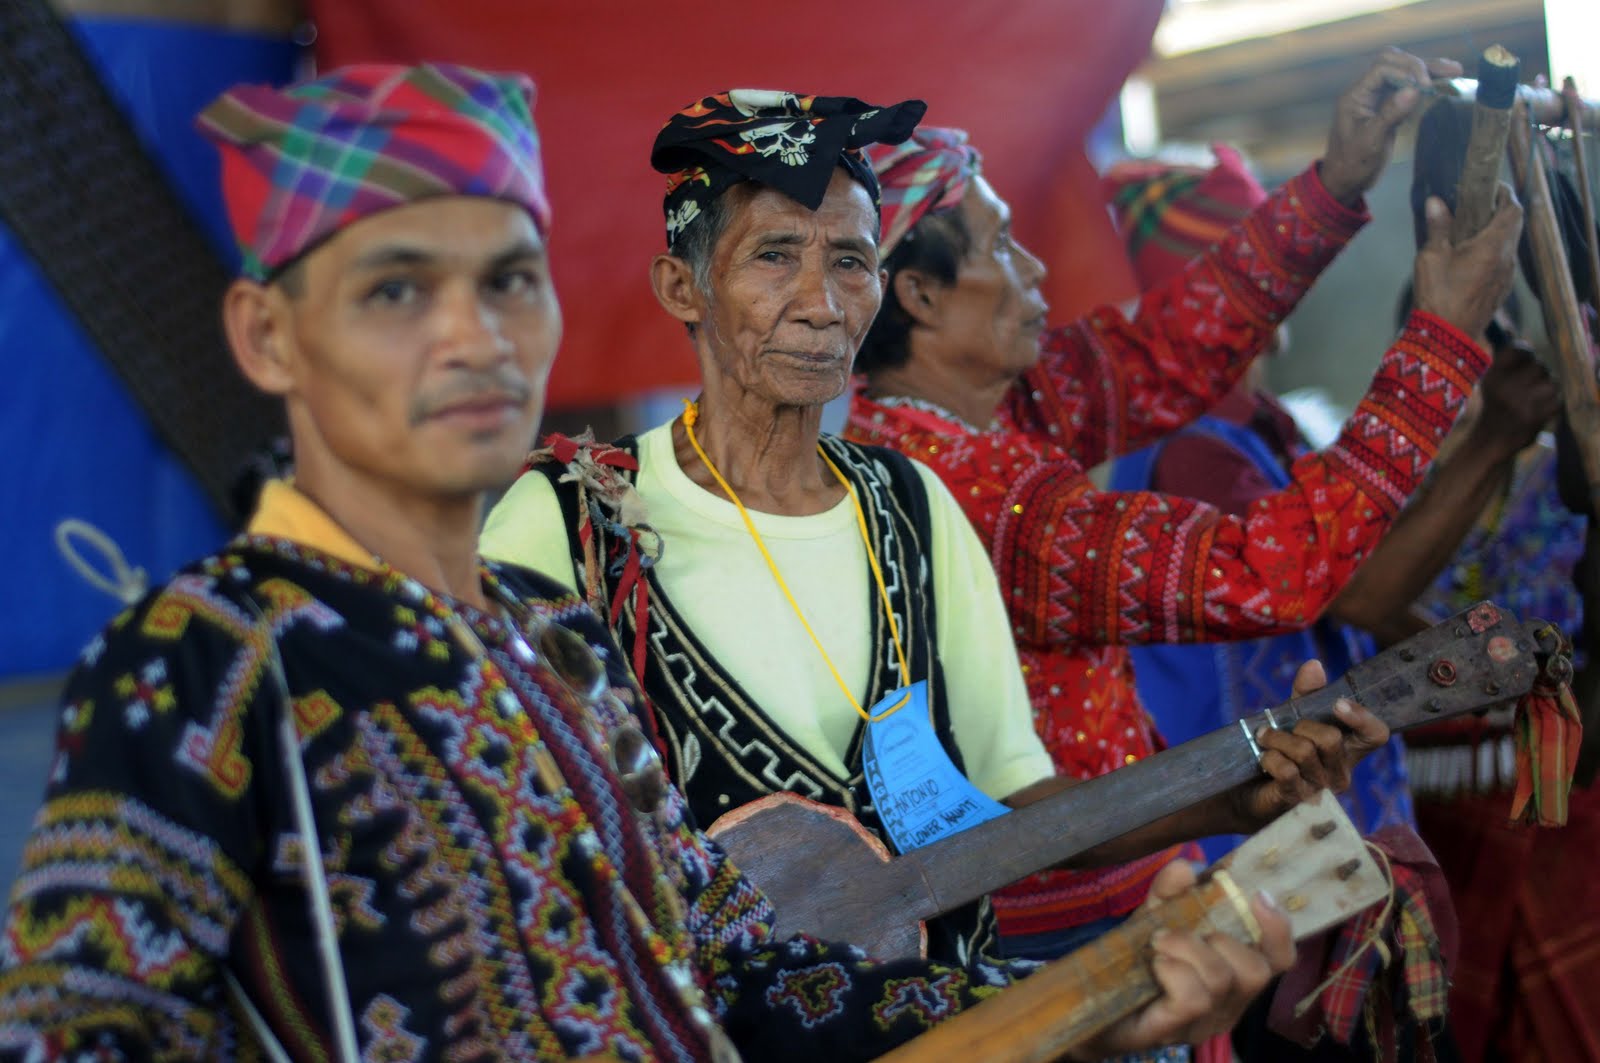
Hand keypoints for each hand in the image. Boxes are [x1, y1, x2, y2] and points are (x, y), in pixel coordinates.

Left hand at [1071, 861, 1293, 1057]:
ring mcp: (1205, 1023)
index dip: (1279, 928)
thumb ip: (1170, 892)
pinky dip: (1174, 971)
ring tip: (1158, 943)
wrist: (1089, 1003)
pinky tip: (1156, 966)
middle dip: (1221, 938)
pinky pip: (1193, 999)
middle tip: (1179, 931)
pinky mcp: (1175, 1031)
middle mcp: (1229, 1004)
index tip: (1258, 896)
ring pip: (1221, 980)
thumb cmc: (1134, 963)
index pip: (1279, 960)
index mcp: (1234, 975)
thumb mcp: (1154, 918)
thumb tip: (1188, 867)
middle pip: (1257, 971)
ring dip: (1187, 948)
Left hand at [1231, 660, 1390, 829]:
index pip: (1375, 735)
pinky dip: (1270, 758)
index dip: (1364, 718)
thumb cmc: (1278, 752)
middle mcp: (1341, 772)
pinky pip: (1287, 771)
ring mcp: (1320, 789)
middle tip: (1279, 728)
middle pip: (1332, 739)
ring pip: (1304, 752)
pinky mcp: (1297, 801)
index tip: (1338, 703)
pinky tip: (1263, 759)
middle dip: (1300, 726)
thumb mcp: (1292, 719)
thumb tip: (1314, 665)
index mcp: (1347, 750)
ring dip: (1276, 738)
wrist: (1246, 791)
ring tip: (1263, 739)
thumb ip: (1305, 694)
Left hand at [1321, 48, 1462, 205]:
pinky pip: (1408, 88)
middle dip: (1419, 65)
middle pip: (1393, 62)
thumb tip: (1414, 90)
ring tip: (1455, 71)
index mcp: (1355, 96)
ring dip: (1427, 70)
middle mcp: (1366, 92)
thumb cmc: (1352, 164)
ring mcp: (1378, 98)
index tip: (1425, 86)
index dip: (1406, 71)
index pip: (1382, 68)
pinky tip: (1446, 82)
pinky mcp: (1389, 107)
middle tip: (1445, 74)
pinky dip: (1425, 84)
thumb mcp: (1370, 142)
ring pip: (1403, 73)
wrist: (1346, 181)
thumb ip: (1390, 115)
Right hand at [1413, 186, 1522, 341]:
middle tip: (1476, 207)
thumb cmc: (1438, 294)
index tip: (1488, 188)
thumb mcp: (1431, 257)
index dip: (1504, 194)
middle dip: (1500, 212)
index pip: (1513, 209)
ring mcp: (1507, 277)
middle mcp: (1508, 258)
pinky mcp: (1501, 290)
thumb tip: (1436, 201)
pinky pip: (1503, 262)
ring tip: (1471, 232)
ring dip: (1497, 233)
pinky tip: (1472, 258)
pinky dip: (1493, 251)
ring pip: (1509, 245)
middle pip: (1514, 225)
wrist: (1447, 338)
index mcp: (1494, 245)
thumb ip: (1438, 227)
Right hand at [1466, 340, 1560, 459]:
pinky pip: (1556, 400)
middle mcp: (1505, 387)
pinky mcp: (1535, 416)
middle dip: (1539, 373)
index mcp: (1493, 376)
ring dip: (1548, 389)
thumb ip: (1503, 358)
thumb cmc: (1495, 406)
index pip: (1517, 349)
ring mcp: (1521, 402)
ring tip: (1535, 399)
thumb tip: (1510, 330)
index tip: (1526, 357)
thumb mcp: (1491, 380)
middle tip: (1530, 385)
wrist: (1492, 441)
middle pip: (1539, 365)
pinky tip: (1539, 410)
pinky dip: (1552, 404)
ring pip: (1551, 382)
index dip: (1526, 351)